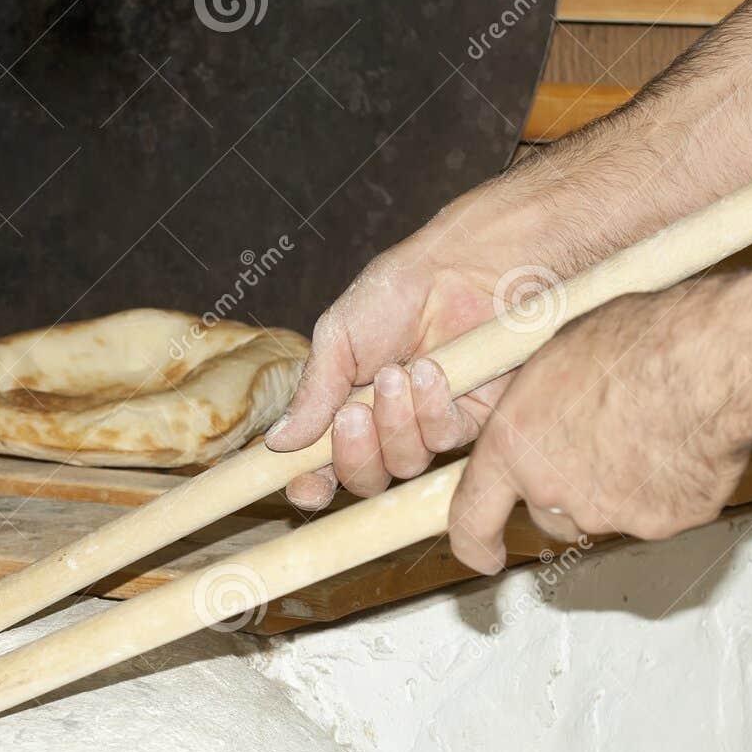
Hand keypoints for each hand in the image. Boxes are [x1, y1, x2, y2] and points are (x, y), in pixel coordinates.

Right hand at [262, 180, 571, 509]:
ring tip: (396, 374)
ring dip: (395, 423)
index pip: (323, 467)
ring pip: (404, 464)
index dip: (311, 485)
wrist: (463, 266)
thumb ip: (313, 392)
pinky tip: (430, 372)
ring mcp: (428, 426)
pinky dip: (432, 410)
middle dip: (354, 451)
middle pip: (365, 478)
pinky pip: (445, 440)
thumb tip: (279, 441)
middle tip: (353, 412)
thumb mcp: (339, 336)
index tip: (303, 485)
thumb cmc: (397, 292)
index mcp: (345, 408)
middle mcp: (386, 426)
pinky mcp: (472, 420)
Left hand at [447, 284, 751, 573]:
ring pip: (607, 514)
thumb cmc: (636, 341)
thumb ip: (542, 405)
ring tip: (650, 428)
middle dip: (570, 489)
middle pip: (552, 513)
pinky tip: (684, 442)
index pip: (471, 517)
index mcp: (515, 445)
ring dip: (620, 486)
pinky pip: (661, 512)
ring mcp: (610, 514)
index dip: (473, 542)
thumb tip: (546, 410)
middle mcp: (554, 490)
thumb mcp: (559, 356)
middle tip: (602, 441)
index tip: (482, 553)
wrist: (706, 360)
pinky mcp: (663, 523)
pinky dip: (670, 488)